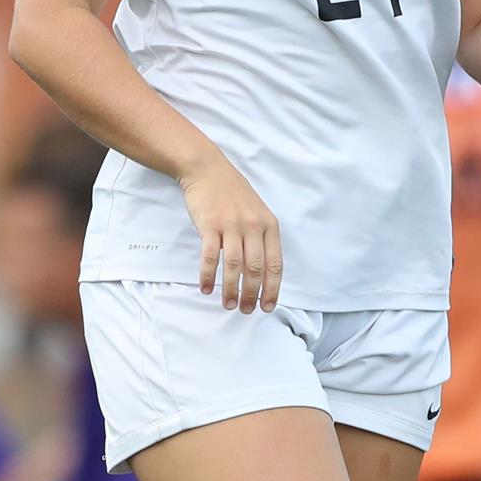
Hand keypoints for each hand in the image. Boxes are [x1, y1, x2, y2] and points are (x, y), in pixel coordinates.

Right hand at [179, 153, 282, 312]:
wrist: (207, 170)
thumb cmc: (233, 193)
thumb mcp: (257, 211)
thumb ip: (262, 237)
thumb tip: (263, 272)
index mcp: (268, 224)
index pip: (275, 264)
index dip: (272, 289)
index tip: (268, 307)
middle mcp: (252, 226)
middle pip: (256, 268)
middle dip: (252, 294)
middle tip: (246, 311)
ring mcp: (231, 225)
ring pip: (235, 265)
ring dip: (231, 289)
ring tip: (228, 305)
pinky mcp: (210, 225)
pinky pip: (210, 256)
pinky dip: (208, 275)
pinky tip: (206, 288)